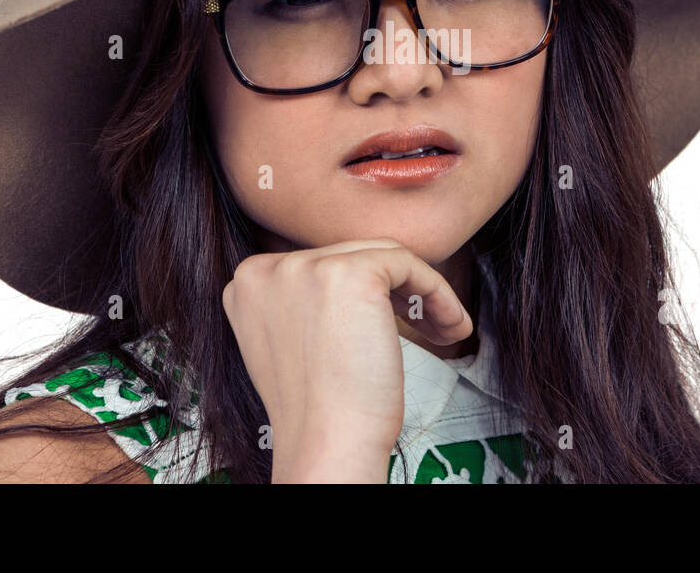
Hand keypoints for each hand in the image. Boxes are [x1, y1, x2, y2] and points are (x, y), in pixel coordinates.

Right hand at [221, 238, 472, 481]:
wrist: (328, 445)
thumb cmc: (320, 409)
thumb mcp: (293, 341)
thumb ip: (305, 301)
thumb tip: (358, 280)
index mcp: (249, 283)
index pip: (319, 264)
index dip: (362, 293)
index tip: (390, 321)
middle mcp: (269, 267)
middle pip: (351, 255)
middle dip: (393, 291)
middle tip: (425, 325)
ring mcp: (306, 266)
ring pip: (383, 256)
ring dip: (421, 291)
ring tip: (442, 328)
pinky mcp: (352, 273)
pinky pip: (410, 265)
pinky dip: (438, 293)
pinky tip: (451, 327)